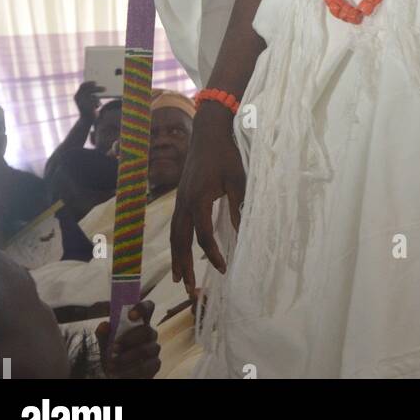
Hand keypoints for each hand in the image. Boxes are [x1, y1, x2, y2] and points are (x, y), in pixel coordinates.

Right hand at [74, 80, 102, 121]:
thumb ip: (89, 93)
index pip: (82, 86)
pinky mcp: (87, 108)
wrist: (85, 120)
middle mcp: (78, 99)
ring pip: (93, 97)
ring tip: (98, 103)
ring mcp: (82, 104)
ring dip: (97, 99)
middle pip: (89, 90)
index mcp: (76, 96)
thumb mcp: (87, 99)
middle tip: (105, 89)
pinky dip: (98, 103)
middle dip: (98, 89)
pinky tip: (97, 106)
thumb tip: (97, 86)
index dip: (89, 83)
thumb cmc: (87, 107)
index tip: (95, 82)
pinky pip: (95, 102)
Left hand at [96, 300, 160, 379]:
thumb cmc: (112, 352)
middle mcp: (149, 333)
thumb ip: (103, 333)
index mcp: (140, 322)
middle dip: (129, 339)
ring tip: (112, 364)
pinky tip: (120, 373)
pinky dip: (131, 371)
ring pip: (146, 350)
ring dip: (127, 357)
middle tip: (113, 347)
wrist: (115, 373)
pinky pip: (147, 367)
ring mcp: (154, 349)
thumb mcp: (105, 342)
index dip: (142, 308)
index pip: (149, 307)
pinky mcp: (154, 365)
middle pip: (147, 330)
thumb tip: (105, 325)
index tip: (130, 315)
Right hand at [170, 107, 245, 295]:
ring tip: (178, 277)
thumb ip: (239, 205)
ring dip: (176, 256)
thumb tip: (244, 231)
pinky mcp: (181, 194)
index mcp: (198, 199)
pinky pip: (176, 223)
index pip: (203, 236)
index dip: (212, 255)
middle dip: (183, 265)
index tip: (222, 269)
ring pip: (174, 233)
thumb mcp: (237, 178)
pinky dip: (177, 240)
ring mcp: (180, 198)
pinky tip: (181, 249)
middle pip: (180, 240)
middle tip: (187, 289)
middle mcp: (184, 202)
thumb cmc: (226, 153)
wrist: (209, 130)